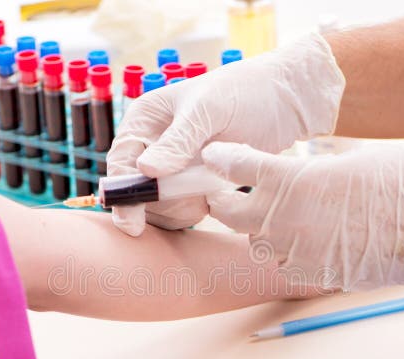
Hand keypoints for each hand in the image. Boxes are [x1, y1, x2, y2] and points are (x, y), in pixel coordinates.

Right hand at [108, 32, 345, 235]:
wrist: (283, 102)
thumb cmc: (244, 92)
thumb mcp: (209, 110)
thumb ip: (178, 140)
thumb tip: (146, 170)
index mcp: (145, 121)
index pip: (120, 163)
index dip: (123, 194)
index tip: (131, 222)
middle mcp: (153, 146)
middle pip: (137, 192)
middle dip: (162, 203)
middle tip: (195, 201)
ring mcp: (174, 168)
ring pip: (160, 206)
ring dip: (182, 209)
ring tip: (212, 190)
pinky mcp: (194, 185)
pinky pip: (183, 210)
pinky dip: (197, 210)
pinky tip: (218, 194)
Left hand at [203, 143, 403, 300]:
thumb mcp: (351, 160)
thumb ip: (312, 168)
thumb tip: (299, 171)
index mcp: (290, 180)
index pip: (235, 166)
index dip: (221, 157)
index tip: (215, 155)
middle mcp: (283, 219)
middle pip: (227, 213)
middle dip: (224, 201)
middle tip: (230, 192)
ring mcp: (296, 253)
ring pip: (255, 243)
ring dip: (258, 230)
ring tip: (278, 216)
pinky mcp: (315, 276)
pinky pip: (286, 264)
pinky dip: (288, 252)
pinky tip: (307, 240)